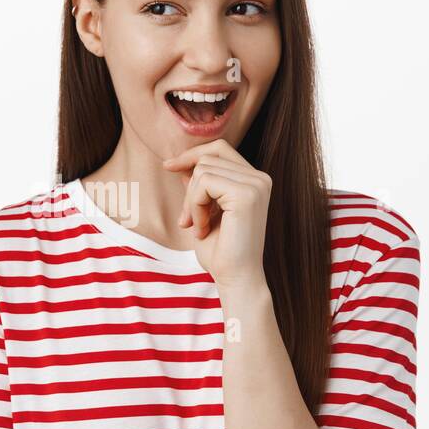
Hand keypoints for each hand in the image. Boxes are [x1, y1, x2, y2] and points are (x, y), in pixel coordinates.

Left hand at [161, 139, 271, 289]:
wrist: (236, 279)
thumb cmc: (221, 253)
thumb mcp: (204, 213)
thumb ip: (199, 188)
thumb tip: (184, 165)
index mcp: (255, 181)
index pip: (220, 149)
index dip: (192, 155)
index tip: (168, 167)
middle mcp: (260, 178)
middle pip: (208, 157)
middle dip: (189, 187)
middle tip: (186, 220)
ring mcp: (256, 184)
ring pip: (203, 170)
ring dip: (191, 202)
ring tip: (198, 228)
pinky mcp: (246, 194)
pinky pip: (204, 183)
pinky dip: (195, 206)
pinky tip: (202, 229)